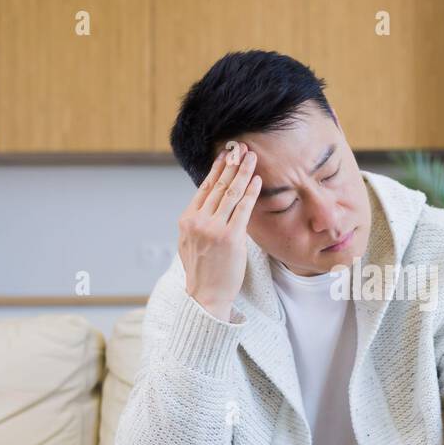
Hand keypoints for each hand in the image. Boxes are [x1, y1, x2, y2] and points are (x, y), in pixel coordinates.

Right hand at [178, 141, 260, 320]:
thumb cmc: (202, 271)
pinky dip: (250, 192)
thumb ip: (197, 222)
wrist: (205, 296)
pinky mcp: (230, 238)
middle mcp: (198, 221)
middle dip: (231, 164)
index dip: (216, 169)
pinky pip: (242, 209)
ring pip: (230, 193)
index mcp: (187, 219)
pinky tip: (256, 180)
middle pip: (217, 186)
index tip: (225, 155)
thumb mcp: (190, 243)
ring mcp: (213, 228)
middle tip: (242, 148)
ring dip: (243, 172)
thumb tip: (208, 204)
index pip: (203, 188)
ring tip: (252, 158)